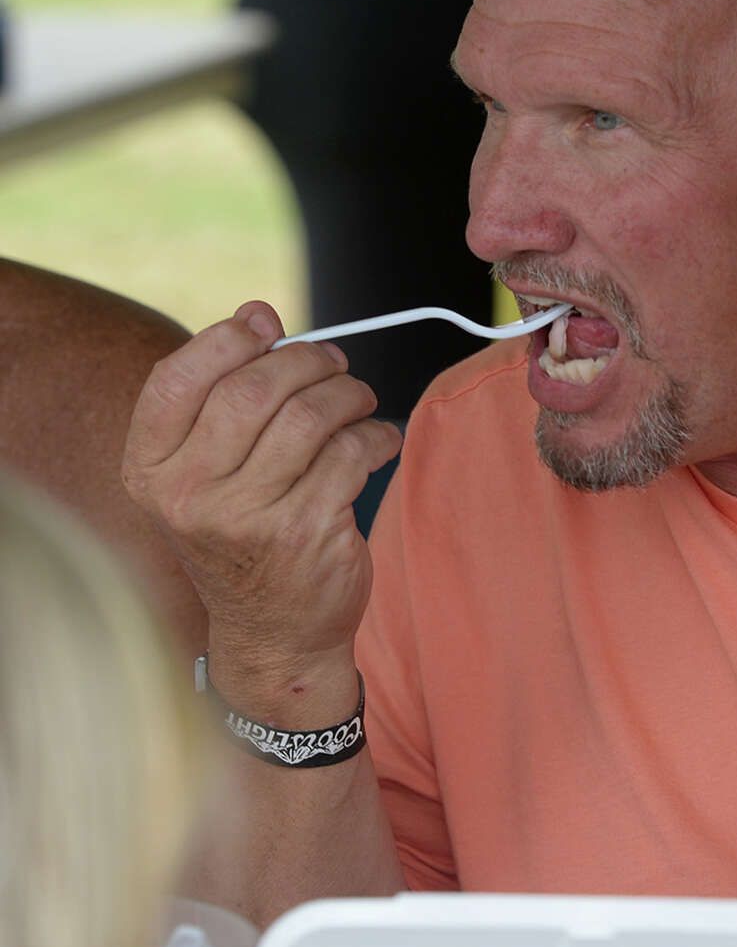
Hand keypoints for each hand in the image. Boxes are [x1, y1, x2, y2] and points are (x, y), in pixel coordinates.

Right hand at [122, 301, 402, 710]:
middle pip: (254, 389)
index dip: (229, 339)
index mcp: (150, 471)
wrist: (274, 634)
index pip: (177, 378)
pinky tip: (376, 442)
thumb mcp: (206, 473)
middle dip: (307, 361)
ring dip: (348, 394)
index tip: (268, 327)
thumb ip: (222, 395)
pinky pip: (352, 452)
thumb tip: (259, 313)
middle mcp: (190, 496)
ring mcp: (247, 518)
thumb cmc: (243, 534)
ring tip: (358, 401)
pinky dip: (375, 435)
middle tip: (334, 366)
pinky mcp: (306, 531)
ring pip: (311, 415)